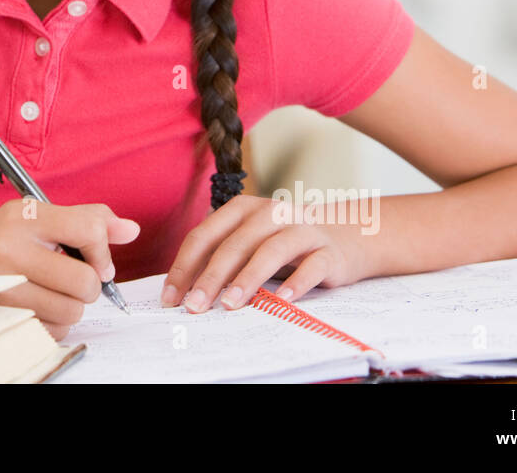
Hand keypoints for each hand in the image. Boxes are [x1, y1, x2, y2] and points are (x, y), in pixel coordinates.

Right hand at [0, 199, 139, 341]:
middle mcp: (9, 252)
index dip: (102, 250)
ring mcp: (3, 290)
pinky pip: (55, 332)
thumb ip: (86, 219)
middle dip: (87, 285)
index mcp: (23, 218)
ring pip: (72, 312)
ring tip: (50, 289)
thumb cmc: (0, 238)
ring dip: (70, 305)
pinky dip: (54, 322)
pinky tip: (37, 304)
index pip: (87, 230)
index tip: (98, 260)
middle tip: (70, 277)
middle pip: (85, 283)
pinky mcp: (2, 318)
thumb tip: (131, 230)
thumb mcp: (37, 216)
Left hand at [161, 194, 370, 312]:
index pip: (204, 235)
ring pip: (270, 251)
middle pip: (234, 244)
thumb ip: (221, 257)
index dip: (184, 266)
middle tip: (193, 307)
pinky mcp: (328, 251)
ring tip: (229, 305)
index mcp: (242, 209)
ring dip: (247, 279)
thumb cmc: (284, 242)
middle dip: (210, 277)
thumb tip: (183, 291)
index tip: (170, 298)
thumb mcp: (250, 241)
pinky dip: (296, 283)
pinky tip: (282, 301)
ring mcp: (301, 229)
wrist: (346, 234)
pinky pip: (312, 267)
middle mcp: (270, 213)